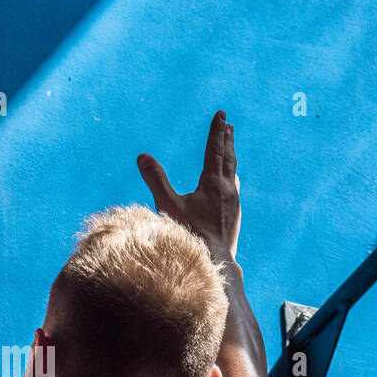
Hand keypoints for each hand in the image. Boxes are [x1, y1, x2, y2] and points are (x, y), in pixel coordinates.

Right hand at [136, 111, 240, 260]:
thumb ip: (156, 180)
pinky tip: (228, 183)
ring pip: (233, 172)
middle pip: (228, 158)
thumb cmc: (190, 235)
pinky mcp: (234, 215)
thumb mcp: (168, 205)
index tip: (222, 114)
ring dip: (230, 157)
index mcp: (213, 183)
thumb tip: (142, 156)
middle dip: (226, 139)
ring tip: (230, 148)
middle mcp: (228, 189)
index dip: (217, 131)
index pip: (215, 149)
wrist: (215, 262)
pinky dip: (230, 176)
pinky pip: (233, 188)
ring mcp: (233, 203)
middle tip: (229, 124)